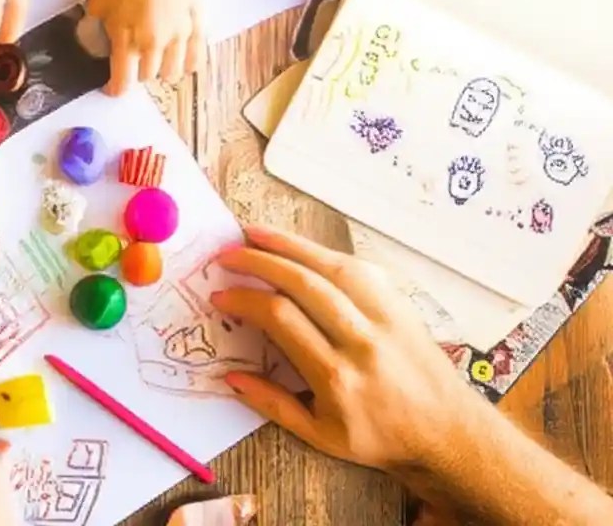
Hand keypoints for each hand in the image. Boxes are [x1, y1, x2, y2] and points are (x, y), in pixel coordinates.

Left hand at [87, 0, 205, 93]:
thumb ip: (96, 25)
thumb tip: (94, 40)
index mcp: (127, 39)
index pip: (122, 82)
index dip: (115, 90)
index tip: (112, 88)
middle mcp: (155, 44)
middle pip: (148, 78)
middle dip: (138, 73)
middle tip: (134, 62)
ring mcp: (180, 36)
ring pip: (173, 73)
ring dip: (162, 71)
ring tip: (157, 59)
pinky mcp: (200, 25)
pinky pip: (197, 60)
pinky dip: (188, 64)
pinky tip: (181, 58)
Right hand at [209, 225, 484, 471]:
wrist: (447, 431)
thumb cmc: (380, 436)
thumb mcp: (319, 435)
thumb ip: (272, 405)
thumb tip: (229, 377)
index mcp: (336, 376)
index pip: (281, 319)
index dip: (245, 300)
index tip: (221, 296)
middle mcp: (362, 341)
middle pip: (304, 284)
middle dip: (260, 262)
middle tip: (227, 255)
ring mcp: (387, 318)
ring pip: (334, 267)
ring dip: (291, 245)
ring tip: (255, 232)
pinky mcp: (401, 305)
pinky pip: (361, 269)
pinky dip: (327, 254)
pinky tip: (302, 248)